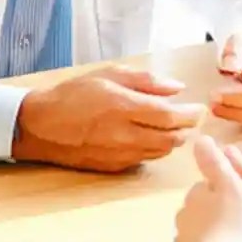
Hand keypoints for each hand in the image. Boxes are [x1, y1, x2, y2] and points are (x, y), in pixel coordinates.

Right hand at [11, 66, 205, 171]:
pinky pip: (145, 159)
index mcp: (124, 107)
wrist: (42, 125)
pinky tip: (149, 135)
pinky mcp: (113, 166)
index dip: (191, 114)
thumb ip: (146, 80)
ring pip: (161, 151)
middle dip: (187, 127)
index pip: (170, 116)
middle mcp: (124, 134)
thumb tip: (176, 87)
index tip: (199, 108)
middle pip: (171, 138)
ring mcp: (119, 154)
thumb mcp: (109, 74)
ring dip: (173, 139)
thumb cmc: (74, 94)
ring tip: (171, 124)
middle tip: (190, 116)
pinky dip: (155, 148)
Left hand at [174, 136, 241, 241]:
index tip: (238, 193)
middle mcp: (185, 219)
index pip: (204, 187)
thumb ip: (215, 163)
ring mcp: (186, 240)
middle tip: (241, 217)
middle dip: (216, 212)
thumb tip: (200, 138)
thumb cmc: (235, 226)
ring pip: (201, 231)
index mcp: (195, 196)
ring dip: (215, 231)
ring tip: (236, 235)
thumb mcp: (232, 187)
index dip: (221, 189)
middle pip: (201, 210)